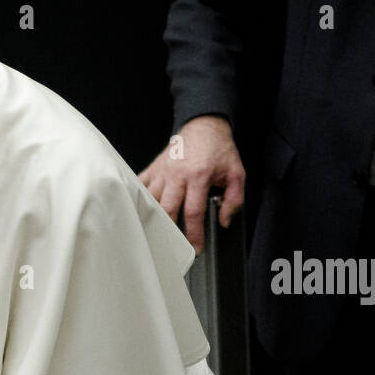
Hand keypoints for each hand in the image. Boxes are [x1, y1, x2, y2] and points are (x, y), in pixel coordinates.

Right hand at [138, 115, 245, 253]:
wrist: (204, 126)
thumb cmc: (219, 149)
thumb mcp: (236, 173)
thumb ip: (234, 199)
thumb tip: (224, 221)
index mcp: (198, 176)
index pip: (194, 212)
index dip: (194, 234)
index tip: (195, 248)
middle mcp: (177, 174)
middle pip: (167, 209)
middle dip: (170, 232)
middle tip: (173, 248)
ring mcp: (163, 171)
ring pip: (151, 200)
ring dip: (152, 219)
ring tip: (155, 235)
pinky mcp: (154, 168)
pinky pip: (140, 186)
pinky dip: (138, 200)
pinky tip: (139, 212)